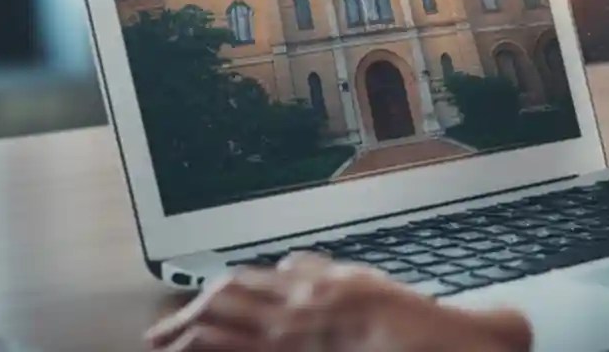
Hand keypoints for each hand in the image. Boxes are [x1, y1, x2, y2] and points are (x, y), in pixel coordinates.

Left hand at [145, 253, 531, 351]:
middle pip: (226, 307)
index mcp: (314, 288)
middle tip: (158, 338)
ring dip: (195, 340)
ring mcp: (304, 339)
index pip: (242, 288)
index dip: (204, 302)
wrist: (450, 346)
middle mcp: (303, 310)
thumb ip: (323, 273)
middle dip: (185, 322)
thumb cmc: (413, 321)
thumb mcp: (364, 284)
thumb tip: (289, 264)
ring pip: (231, 334)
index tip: (180, 319)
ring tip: (168, 347)